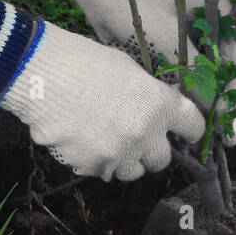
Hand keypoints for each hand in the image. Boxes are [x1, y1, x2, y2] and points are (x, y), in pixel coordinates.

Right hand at [0, 21, 205, 181]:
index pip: (194, 128)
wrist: (41, 74)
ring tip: (109, 140)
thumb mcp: (131, 71)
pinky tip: (84, 140)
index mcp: (161, 105)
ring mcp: (117, 154)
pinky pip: (101, 172)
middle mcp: (145, 135)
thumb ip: (150, 97)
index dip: (190, 131)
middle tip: (139, 137)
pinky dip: (96, 162)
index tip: (184, 133)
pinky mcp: (90, 166)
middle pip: (162, 159)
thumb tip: (156, 112)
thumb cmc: (86, 62)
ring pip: (132, 172)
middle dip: (153, 150)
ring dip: (125, 160)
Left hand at [65, 0, 235, 145]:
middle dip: (216, 103)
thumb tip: (217, 111)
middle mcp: (207, 22)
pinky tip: (175, 110)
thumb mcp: (168, 43)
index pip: (232, 63)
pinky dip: (179, 88)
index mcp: (217, 14)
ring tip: (196, 130)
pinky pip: (179, 67)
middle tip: (217, 136)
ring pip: (198, 71)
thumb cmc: (136, 3)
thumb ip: (196, 76)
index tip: (228, 128)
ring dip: (197, 98)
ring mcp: (185, 29)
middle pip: (218, 70)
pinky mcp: (164, 37)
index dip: (231, 98)